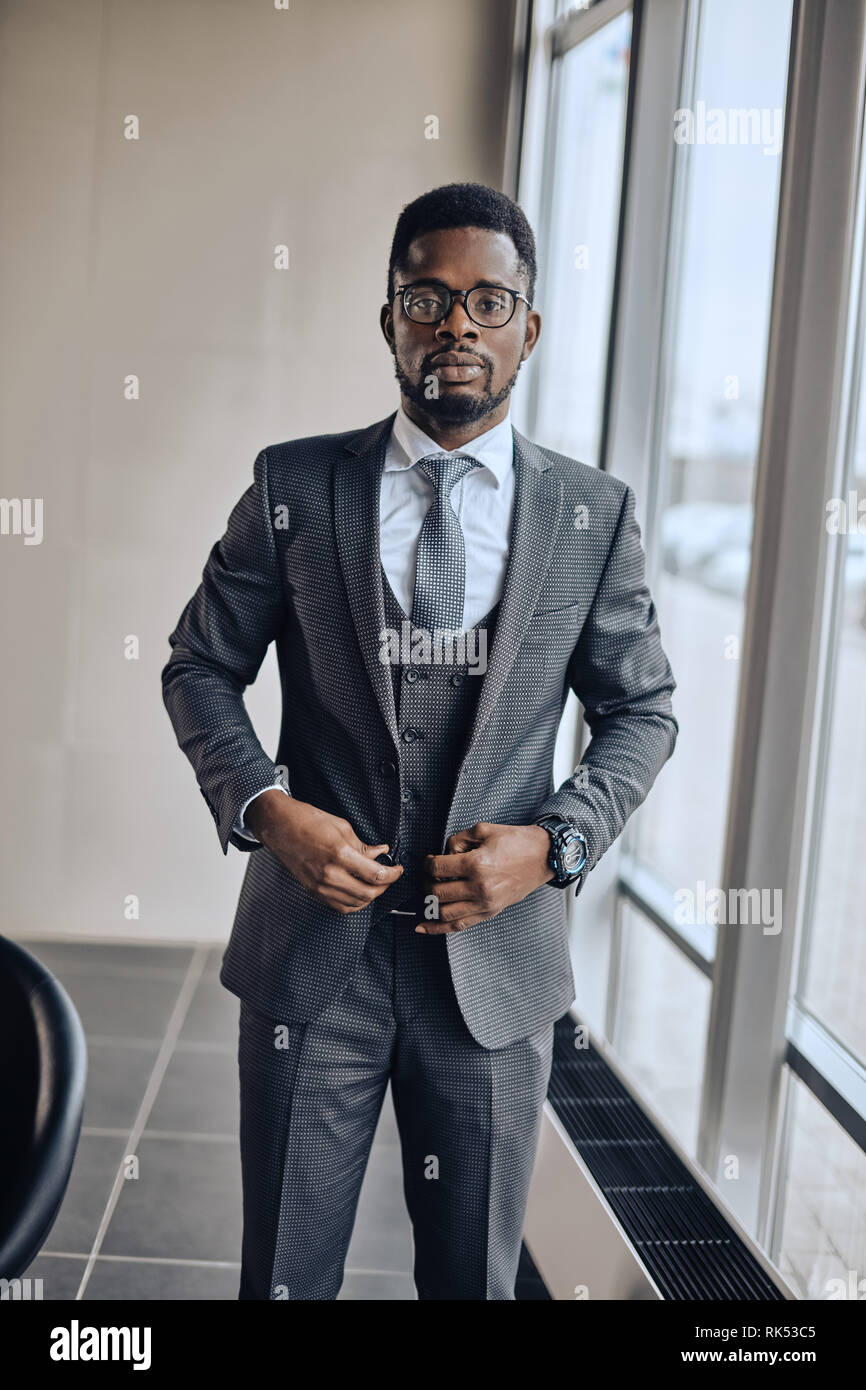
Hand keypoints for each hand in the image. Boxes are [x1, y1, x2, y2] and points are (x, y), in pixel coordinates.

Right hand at [245, 790, 402, 912]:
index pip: (376, 875)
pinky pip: (339, 907)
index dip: (393, 874)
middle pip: (368, 893)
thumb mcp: (342, 827)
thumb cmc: (307, 821)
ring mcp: (319, 886)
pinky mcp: (312, 891)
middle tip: (389, 876)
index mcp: (340, 854)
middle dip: (384, 886)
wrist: (278, 826)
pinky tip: (359, 892)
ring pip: (355, 904)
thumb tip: (380, 853)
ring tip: (375, 884)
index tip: (398, 869)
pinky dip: (354, 903)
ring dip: (370, 896)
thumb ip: (363, 845)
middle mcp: (330, 874)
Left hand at [416, 821, 552, 934]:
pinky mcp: (490, 912)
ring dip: (429, 905)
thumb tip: (444, 853)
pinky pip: (460, 925)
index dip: (427, 864)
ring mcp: (485, 903)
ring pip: (445, 913)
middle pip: (437, 892)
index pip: (437, 868)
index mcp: (476, 865)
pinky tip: (424, 928)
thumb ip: (458, 839)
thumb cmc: (517, 842)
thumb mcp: (484, 830)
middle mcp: (479, 887)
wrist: (543, 857)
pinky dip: (439, 929)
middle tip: (427, 877)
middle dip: (426, 883)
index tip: (428, 861)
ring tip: (427, 896)